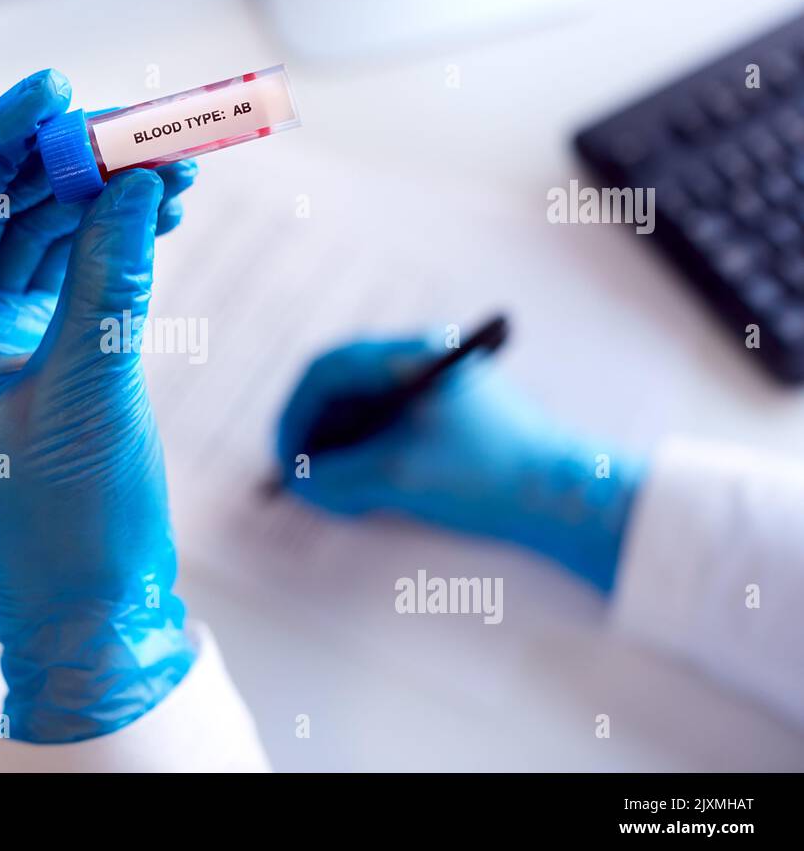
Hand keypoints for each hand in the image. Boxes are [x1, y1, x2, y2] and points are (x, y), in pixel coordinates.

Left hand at [0, 71, 197, 742]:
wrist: (95, 604)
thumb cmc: (68, 528)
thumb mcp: (89, 393)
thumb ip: (109, 281)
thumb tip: (134, 184)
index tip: (54, 91)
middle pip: (2, 215)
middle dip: (68, 164)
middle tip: (137, 126)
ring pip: (44, 238)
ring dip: (105, 198)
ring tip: (173, 164)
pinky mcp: (43, 354)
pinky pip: (74, 273)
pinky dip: (116, 239)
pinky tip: (160, 210)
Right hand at [276, 334, 645, 591]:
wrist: (563, 498)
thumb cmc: (485, 474)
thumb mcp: (395, 475)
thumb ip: (334, 476)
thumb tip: (296, 481)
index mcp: (411, 353)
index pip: (326, 370)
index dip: (295, 416)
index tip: (287, 459)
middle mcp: (420, 357)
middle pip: (340, 387)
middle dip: (314, 435)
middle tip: (301, 477)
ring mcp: (432, 384)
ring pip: (360, 410)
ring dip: (338, 449)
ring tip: (334, 489)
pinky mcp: (443, 413)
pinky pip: (384, 426)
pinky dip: (364, 456)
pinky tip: (364, 488)